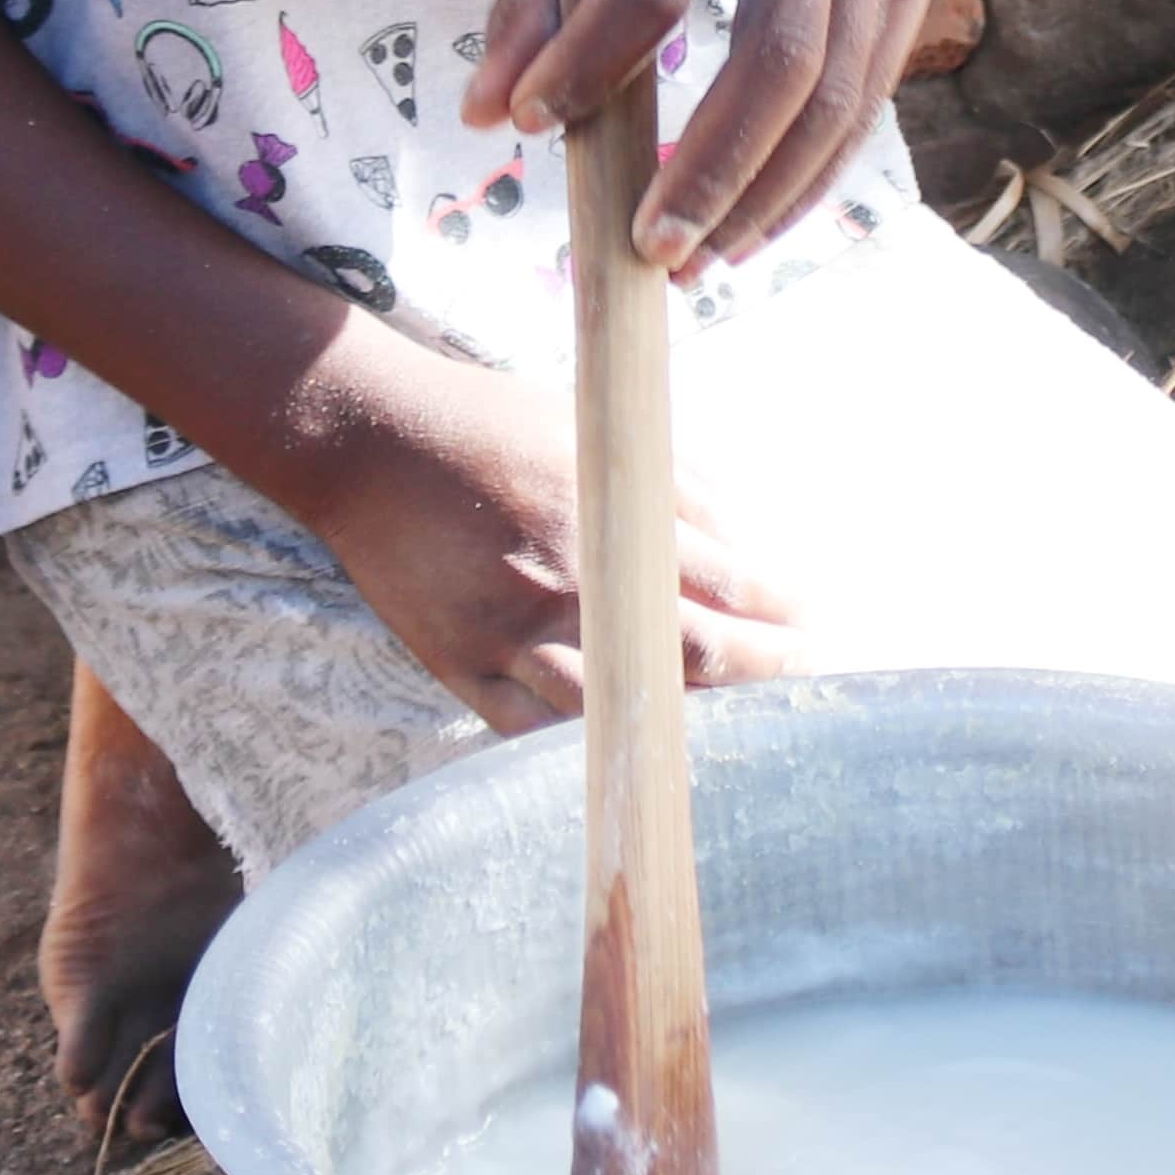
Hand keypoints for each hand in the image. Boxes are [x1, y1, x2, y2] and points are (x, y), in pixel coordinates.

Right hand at [284, 340, 800, 731]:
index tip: (806, 619)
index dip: (774, 609)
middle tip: (800, 674)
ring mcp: (508, 637)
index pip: (719, 582)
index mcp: (600, 519)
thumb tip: (734, 543)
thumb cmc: (485, 424)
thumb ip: (668, 487)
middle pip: (685, 657)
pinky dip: (589, 746)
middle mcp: (560, 586)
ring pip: (616, 710)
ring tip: (736, 721)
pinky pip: (534, 734)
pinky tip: (632, 750)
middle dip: (759, 670)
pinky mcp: (461, 669)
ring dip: (687, 720)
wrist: (368, 443)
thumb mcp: (590, 428)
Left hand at [458, 0, 936, 278]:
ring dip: (762, 199)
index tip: (532, 124)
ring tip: (693, 265)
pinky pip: (864, 106)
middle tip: (645, 249)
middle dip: (710, 167)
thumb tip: (487, 117)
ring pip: (836, 99)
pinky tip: (746, 231)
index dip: (591, 60)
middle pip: (777, 57)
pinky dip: (805, 182)